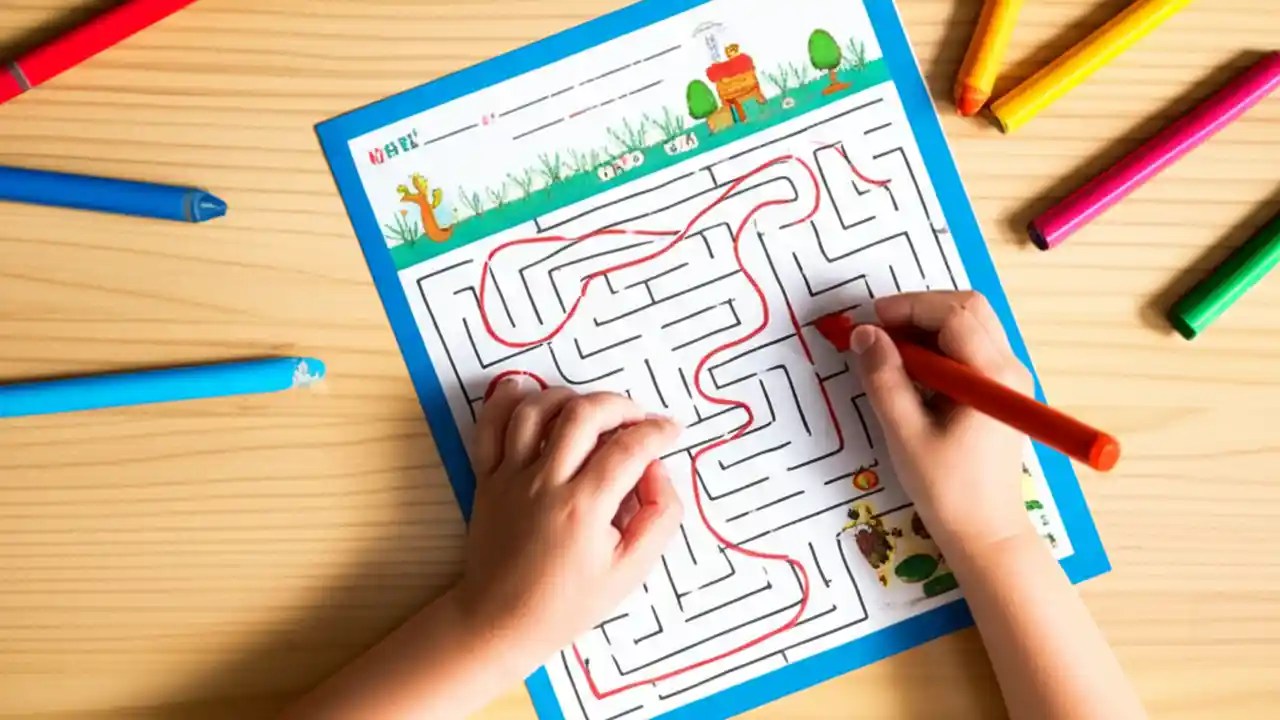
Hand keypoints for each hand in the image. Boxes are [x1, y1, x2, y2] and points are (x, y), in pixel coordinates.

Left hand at [456, 378, 683, 661]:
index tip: (671, 432)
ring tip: (594, 410)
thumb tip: (659, 472)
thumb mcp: (630, 572)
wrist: (499, 621)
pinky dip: (508, 400)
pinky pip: (490, 426)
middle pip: (584, 415)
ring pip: (537, 409)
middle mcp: (544, 483)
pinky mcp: (487, 478)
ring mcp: (510, 477)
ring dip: (571, 397)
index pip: (629, 449)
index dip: (658, 431)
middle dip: (621, 405)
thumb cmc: (566, 603)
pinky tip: (530, 392)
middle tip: (639, 419)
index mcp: (583, 508)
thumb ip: (659, 518)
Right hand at [848, 291, 1034, 555]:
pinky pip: (970, 348)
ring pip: (971, 325)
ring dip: (928, 326)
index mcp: (993, 375)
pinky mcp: (1000, 392)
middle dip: (919, 310)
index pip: (954, 314)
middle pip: (969, 308)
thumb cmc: (948, 490)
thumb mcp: (906, 434)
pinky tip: (910, 371)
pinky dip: (938, 346)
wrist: (985, 533)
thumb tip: (864, 334)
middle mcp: (1009, 368)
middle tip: (878, 331)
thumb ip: (884, 379)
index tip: (868, 322)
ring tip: (889, 351)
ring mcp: (1009, 379)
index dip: (908, 309)